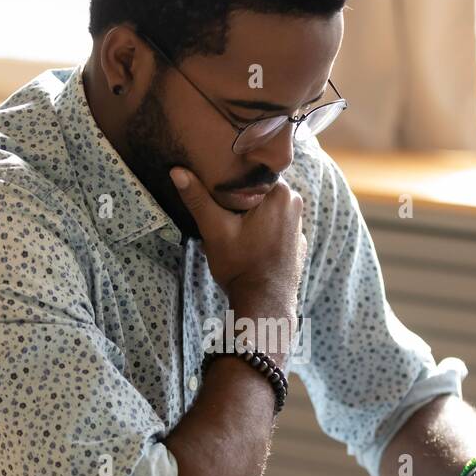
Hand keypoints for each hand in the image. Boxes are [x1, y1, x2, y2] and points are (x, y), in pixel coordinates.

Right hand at [169, 166, 305, 312]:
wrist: (265, 304)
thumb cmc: (241, 266)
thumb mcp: (214, 230)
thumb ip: (198, 199)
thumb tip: (177, 171)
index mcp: (280, 193)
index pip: (254, 171)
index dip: (233, 177)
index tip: (217, 188)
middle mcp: (295, 204)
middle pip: (261, 190)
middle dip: (240, 199)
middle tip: (220, 211)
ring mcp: (299, 226)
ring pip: (268, 208)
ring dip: (251, 214)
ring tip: (232, 227)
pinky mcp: (297, 243)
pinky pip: (276, 226)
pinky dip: (262, 230)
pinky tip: (247, 243)